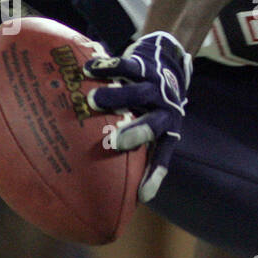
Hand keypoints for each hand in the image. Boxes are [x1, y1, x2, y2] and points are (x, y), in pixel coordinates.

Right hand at [84, 31, 192, 202]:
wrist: (168, 61)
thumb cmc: (152, 102)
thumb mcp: (151, 123)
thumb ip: (134, 145)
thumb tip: (102, 175)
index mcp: (166, 130)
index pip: (162, 157)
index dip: (153, 176)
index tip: (142, 196)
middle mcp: (163, 110)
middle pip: (153, 124)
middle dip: (135, 133)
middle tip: (114, 142)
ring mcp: (154, 87)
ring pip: (138, 92)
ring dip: (116, 97)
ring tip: (92, 100)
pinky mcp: (143, 66)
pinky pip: (125, 65)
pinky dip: (108, 67)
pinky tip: (89, 69)